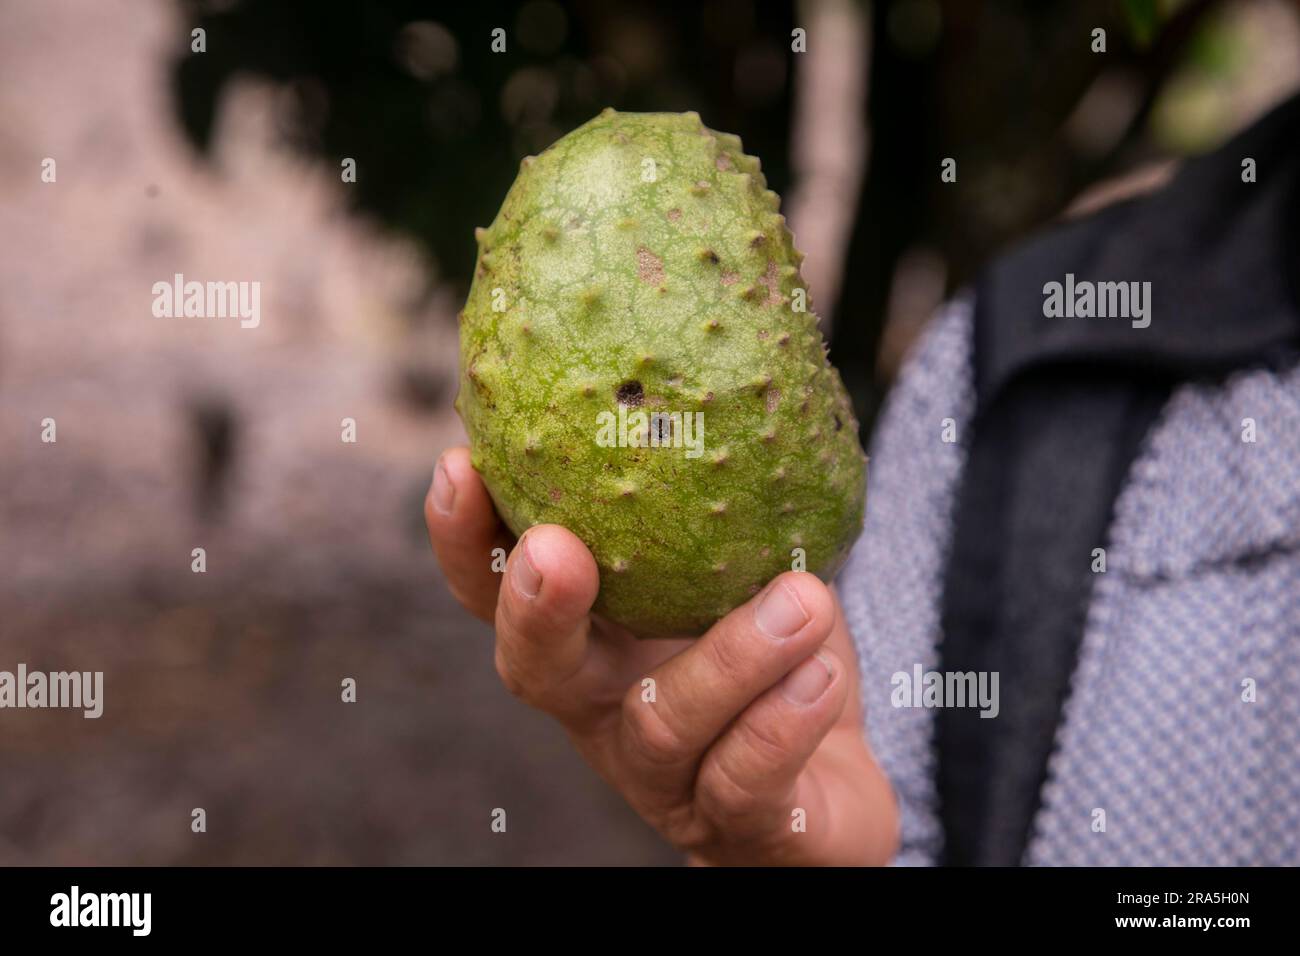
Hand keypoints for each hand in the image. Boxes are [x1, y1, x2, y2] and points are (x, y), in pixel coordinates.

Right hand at [426, 447, 899, 864]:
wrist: (831, 793)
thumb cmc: (775, 659)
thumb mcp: (738, 565)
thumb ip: (715, 493)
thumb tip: (716, 352)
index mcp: (589, 640)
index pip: (497, 593)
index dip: (464, 540)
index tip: (459, 461)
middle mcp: (603, 709)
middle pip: (534, 672)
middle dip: (535, 609)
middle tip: (557, 549)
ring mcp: (663, 777)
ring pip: (663, 725)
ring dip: (729, 657)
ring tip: (799, 599)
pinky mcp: (736, 828)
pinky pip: (747, 779)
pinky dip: (784, 722)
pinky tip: (822, 669)